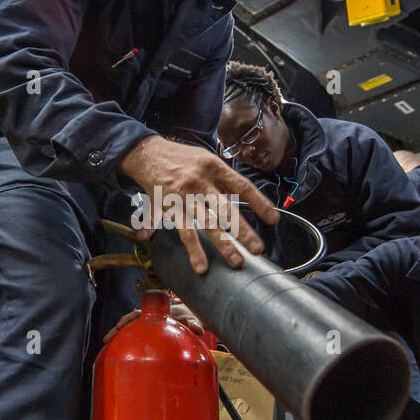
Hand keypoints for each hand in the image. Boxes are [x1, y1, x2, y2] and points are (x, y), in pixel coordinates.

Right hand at [103, 303, 204, 342]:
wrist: (193, 317)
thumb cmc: (192, 317)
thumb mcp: (193, 320)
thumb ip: (194, 324)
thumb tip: (200, 330)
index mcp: (157, 313)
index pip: (138, 314)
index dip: (127, 319)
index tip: (118, 326)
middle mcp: (151, 318)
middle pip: (130, 321)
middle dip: (117, 329)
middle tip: (106, 339)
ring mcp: (150, 326)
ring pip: (131, 328)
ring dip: (119, 335)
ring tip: (108, 345)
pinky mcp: (151, 334)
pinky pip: (137, 336)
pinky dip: (128, 341)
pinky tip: (120, 351)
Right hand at [119, 135, 276, 273]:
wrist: (146, 153)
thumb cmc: (181, 158)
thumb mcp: (205, 159)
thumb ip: (222, 180)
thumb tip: (239, 199)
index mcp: (214, 167)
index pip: (242, 186)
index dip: (259, 203)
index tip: (273, 219)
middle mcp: (201, 182)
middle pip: (227, 209)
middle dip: (244, 231)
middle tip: (257, 249)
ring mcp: (186, 197)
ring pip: (208, 224)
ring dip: (224, 245)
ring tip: (237, 261)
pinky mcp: (171, 209)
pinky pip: (185, 232)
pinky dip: (193, 250)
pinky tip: (201, 266)